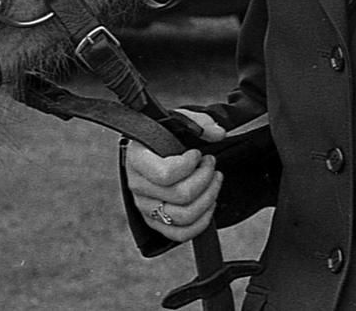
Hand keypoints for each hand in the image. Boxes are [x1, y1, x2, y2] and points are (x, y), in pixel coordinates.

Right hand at [125, 109, 224, 239]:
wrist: (152, 150)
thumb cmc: (165, 134)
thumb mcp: (178, 120)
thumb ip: (199, 122)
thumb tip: (218, 133)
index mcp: (137, 159)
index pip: (165, 174)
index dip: (189, 165)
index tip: (198, 154)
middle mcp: (137, 187)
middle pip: (180, 196)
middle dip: (205, 178)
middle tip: (211, 164)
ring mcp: (145, 207)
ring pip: (184, 216)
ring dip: (209, 198)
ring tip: (214, 180)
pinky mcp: (155, 222)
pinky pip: (180, 234)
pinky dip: (202, 221)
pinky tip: (210, 202)